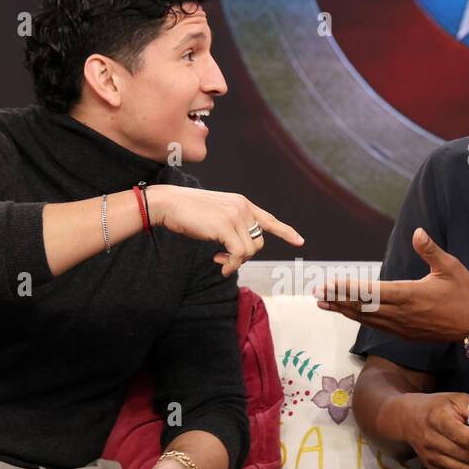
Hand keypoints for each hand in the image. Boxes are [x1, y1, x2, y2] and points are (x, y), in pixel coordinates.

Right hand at [149, 184, 304, 277]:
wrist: (169, 203)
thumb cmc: (187, 212)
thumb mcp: (215, 215)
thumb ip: (231, 226)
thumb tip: (239, 252)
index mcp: (241, 202)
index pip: (268, 219)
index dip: (285, 231)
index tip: (299, 241)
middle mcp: (242, 207)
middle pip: (258, 242)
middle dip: (244, 256)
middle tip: (223, 259)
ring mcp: (235, 215)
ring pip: (250, 250)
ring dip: (235, 262)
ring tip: (218, 261)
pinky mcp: (226, 226)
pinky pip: (238, 254)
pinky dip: (230, 265)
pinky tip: (219, 266)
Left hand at [317, 228, 468, 341]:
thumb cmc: (464, 293)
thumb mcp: (450, 267)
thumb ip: (430, 250)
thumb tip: (417, 232)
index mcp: (410, 295)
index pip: (371, 291)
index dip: (348, 288)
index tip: (330, 283)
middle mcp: (401, 313)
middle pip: (362, 306)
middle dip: (337, 299)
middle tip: (316, 293)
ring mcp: (402, 327)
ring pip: (366, 318)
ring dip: (343, 310)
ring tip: (323, 303)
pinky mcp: (405, 334)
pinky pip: (376, 326)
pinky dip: (358, 318)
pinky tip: (347, 313)